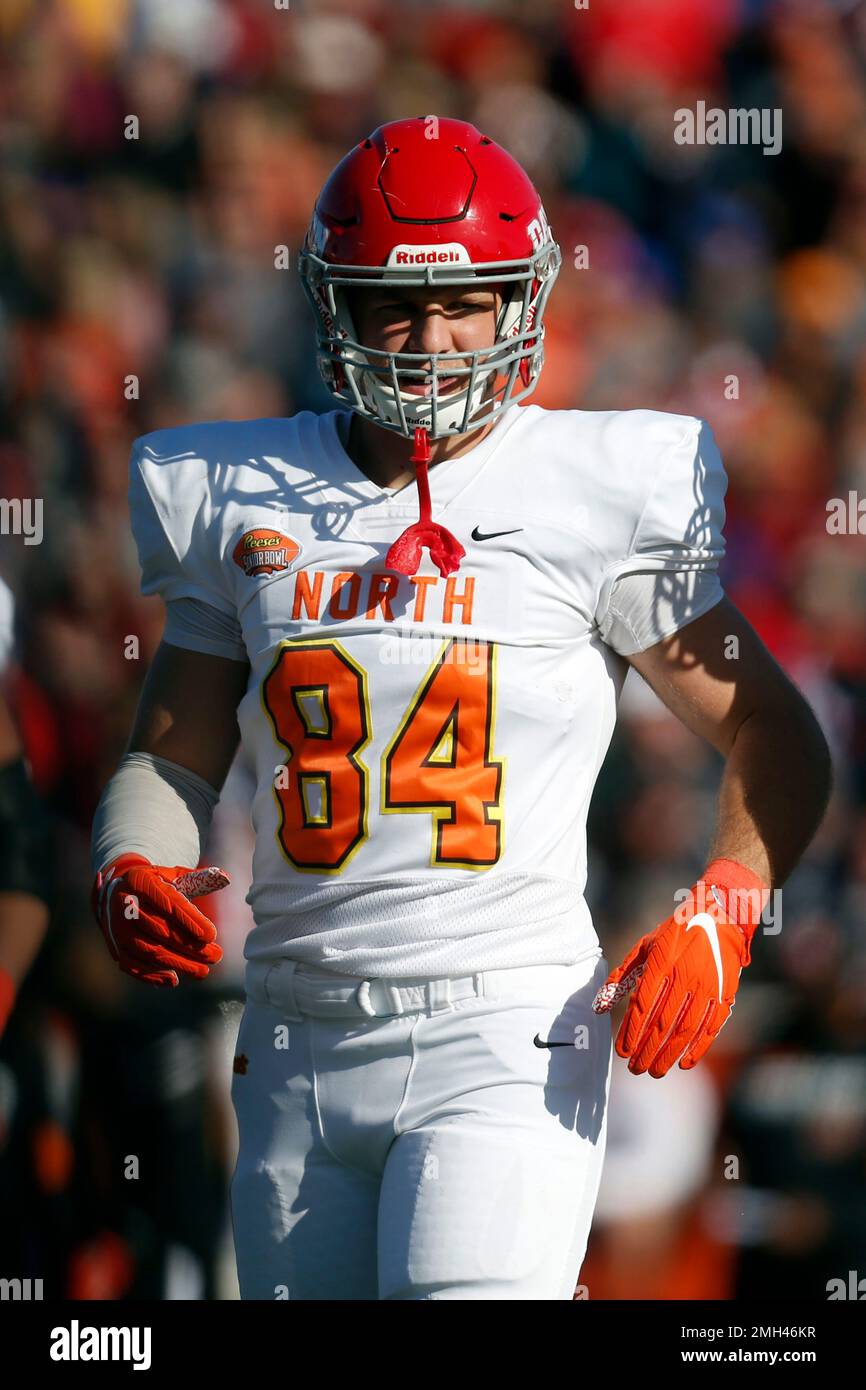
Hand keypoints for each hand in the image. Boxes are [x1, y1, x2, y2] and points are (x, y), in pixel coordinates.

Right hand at [92, 853, 229, 986]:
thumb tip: (225, 878)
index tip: (211, 935)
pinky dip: (151, 975)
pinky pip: (132, 964)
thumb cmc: (155, 885)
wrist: (118, 894)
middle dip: (188, 946)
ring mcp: (117, 927)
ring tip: (202, 971)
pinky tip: (173, 980)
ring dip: (176, 963)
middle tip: (215, 956)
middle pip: (159, 930)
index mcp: (141, 881)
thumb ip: (199, 878)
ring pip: (147, 950)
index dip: (189, 920)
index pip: (167, 902)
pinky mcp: (115, 946)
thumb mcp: (174, 875)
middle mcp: (125, 904)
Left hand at [592, 859, 768, 1077]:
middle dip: (647, 1051)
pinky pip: (711, 1028)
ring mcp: (707, 986)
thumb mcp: (644, 948)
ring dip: (669, 1055)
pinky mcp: (725, 994)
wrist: (719, 917)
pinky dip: (699, 1048)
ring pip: (685, 1030)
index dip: (631, 1032)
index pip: (643, 1006)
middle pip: (662, 1024)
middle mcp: (684, 976)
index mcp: (660, 962)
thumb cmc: (674, 935)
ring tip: (656, 1072)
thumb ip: (621, 977)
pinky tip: (685, 1063)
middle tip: (636, 1069)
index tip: (622, 1052)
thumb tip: (598, 1007)